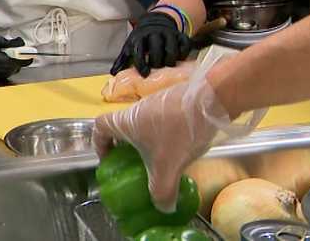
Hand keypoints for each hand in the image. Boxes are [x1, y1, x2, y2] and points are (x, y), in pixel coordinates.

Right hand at [0, 34, 32, 80]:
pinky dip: (4, 68)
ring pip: (9, 72)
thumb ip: (6, 42)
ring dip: (11, 65)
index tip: (29, 52)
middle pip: (15, 68)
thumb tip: (20, 43)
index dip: (26, 57)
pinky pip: (2, 75)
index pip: (18, 62)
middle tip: (15, 51)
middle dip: (18, 60)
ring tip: (5, 56)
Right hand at [94, 75, 241, 211]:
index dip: (99, 144)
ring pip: (142, 126)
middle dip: (125, 148)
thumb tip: (163, 208)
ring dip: (146, 143)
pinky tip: (179, 149)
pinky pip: (159, 124)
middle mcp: (135, 111)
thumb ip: (162, 191)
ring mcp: (154, 105)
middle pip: (121, 129)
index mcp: (125, 122)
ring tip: (159, 161)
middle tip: (135, 166)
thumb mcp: (168, 167)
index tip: (108, 159)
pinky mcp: (172, 104)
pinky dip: (163, 138)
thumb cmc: (179, 131)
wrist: (210, 100)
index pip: (98, 128)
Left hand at [111, 13, 190, 76]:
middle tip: (156, 70)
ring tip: (167, 67)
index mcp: (139, 37)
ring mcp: (168, 33)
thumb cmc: (141, 39)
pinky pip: (185, 45)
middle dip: (156, 63)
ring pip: (172, 50)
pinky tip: (178, 59)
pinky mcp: (180, 35)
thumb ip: (122, 60)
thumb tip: (112, 73)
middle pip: (156, 51)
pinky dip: (183, 54)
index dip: (141, 64)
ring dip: (170, 61)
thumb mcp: (130, 46)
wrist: (155, 22)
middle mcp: (154, 34)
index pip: (139, 50)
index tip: (144, 74)